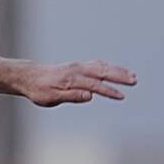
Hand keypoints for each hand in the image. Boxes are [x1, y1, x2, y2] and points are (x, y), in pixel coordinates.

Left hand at [16, 59, 135, 106]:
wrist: (30, 77)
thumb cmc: (39, 90)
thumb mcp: (51, 98)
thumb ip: (71, 96)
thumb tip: (90, 96)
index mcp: (71, 80)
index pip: (94, 85)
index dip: (109, 91)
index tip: (121, 96)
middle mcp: (77, 70)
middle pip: (102, 71)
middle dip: (120, 76)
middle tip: (134, 81)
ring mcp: (78, 66)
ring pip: (102, 66)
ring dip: (118, 70)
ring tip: (132, 76)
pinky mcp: (78, 66)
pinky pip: (97, 64)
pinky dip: (109, 66)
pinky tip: (117, 70)